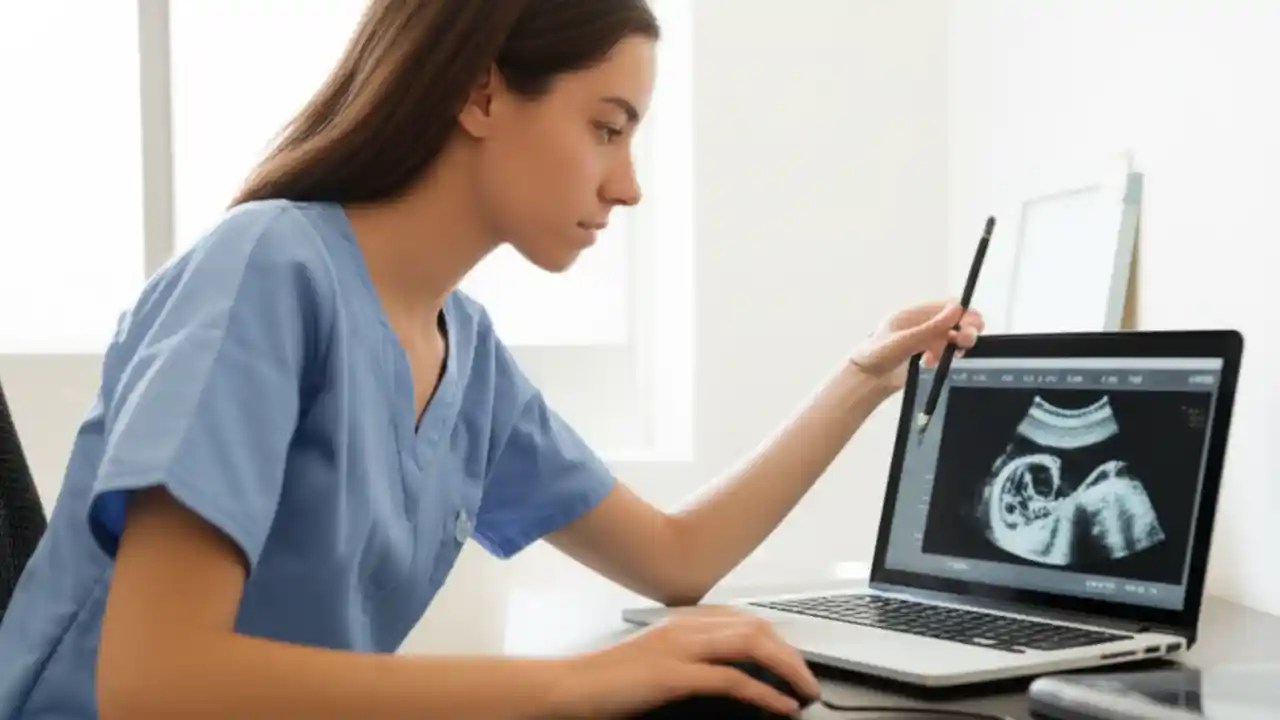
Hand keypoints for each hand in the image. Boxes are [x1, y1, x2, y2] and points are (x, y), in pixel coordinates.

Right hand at [554, 606, 820, 717]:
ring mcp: (680, 647)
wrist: (570, 688)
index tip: (797, 662)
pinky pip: (732, 679)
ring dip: (788, 669)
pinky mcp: (673, 674)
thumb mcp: (658, 662)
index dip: (778, 640)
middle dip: (791, 653)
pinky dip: (764, 693)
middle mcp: (685, 626)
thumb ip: (691, 659)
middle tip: (810, 680)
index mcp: (682, 621)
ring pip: (752, 645)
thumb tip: (732, 675)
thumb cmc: (609, 681)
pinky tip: (780, 706)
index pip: (745, 620)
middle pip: (757, 628)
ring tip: (805, 691)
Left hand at [850, 300, 984, 390]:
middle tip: (965, 342)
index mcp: (913, 313)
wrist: (865, 380)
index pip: (947, 305)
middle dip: (965, 329)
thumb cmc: (876, 357)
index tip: (972, 325)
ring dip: (955, 344)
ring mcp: (923, 339)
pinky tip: (931, 363)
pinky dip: (945, 356)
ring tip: (947, 355)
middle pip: (954, 320)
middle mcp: (920, 323)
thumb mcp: (905, 341)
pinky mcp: (925, 354)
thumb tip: (958, 309)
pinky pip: (944, 350)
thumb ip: (932, 327)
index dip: (963, 313)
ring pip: (951, 336)